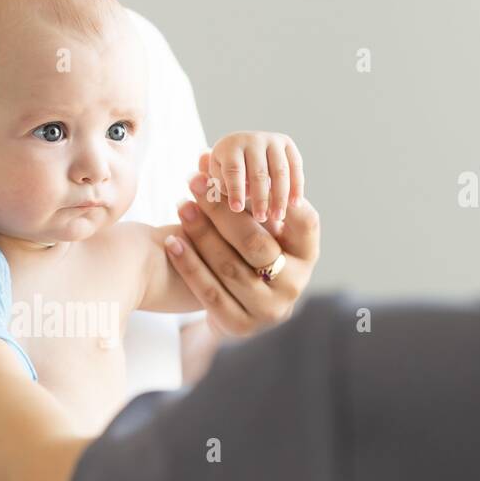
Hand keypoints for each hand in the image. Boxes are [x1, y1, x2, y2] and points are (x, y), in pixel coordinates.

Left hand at [165, 152, 319, 336]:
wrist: (233, 307)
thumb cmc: (247, 252)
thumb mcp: (255, 225)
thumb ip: (240, 195)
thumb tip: (203, 154)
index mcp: (307, 253)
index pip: (299, 218)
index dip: (266, 194)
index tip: (231, 171)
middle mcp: (295, 283)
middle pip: (256, 242)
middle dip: (222, 210)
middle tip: (195, 184)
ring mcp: (270, 309)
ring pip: (230, 267)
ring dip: (202, 233)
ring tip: (181, 205)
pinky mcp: (241, 326)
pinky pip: (210, 291)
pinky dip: (190, 264)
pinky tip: (172, 241)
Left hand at [205, 131, 304, 225]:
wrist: (244, 153)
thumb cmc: (226, 176)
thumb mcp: (217, 181)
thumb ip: (213, 187)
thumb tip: (199, 187)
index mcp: (229, 146)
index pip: (233, 169)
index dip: (235, 189)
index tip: (236, 209)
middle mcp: (251, 138)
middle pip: (259, 171)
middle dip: (261, 197)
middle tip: (261, 219)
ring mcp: (271, 140)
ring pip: (279, 170)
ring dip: (280, 195)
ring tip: (278, 217)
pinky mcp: (287, 145)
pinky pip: (295, 166)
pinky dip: (296, 185)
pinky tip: (295, 204)